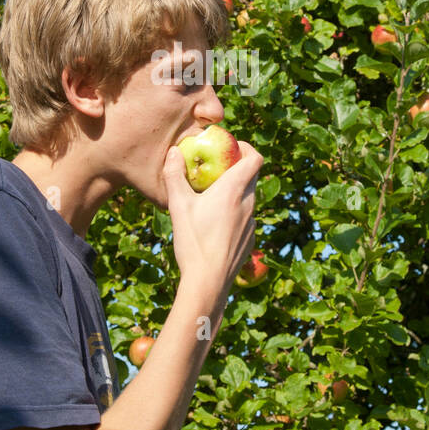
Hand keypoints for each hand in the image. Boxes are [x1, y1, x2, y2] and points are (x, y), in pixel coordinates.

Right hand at [162, 140, 262, 296]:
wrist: (209, 281)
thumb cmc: (193, 241)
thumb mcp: (178, 206)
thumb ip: (175, 175)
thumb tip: (173, 152)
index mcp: (234, 190)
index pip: (255, 157)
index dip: (246, 148)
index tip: (230, 148)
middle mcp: (248, 203)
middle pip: (251, 176)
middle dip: (236, 169)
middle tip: (216, 171)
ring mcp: (252, 222)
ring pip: (248, 197)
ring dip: (235, 192)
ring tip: (212, 198)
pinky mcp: (250, 238)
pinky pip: (246, 217)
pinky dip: (235, 212)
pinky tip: (215, 224)